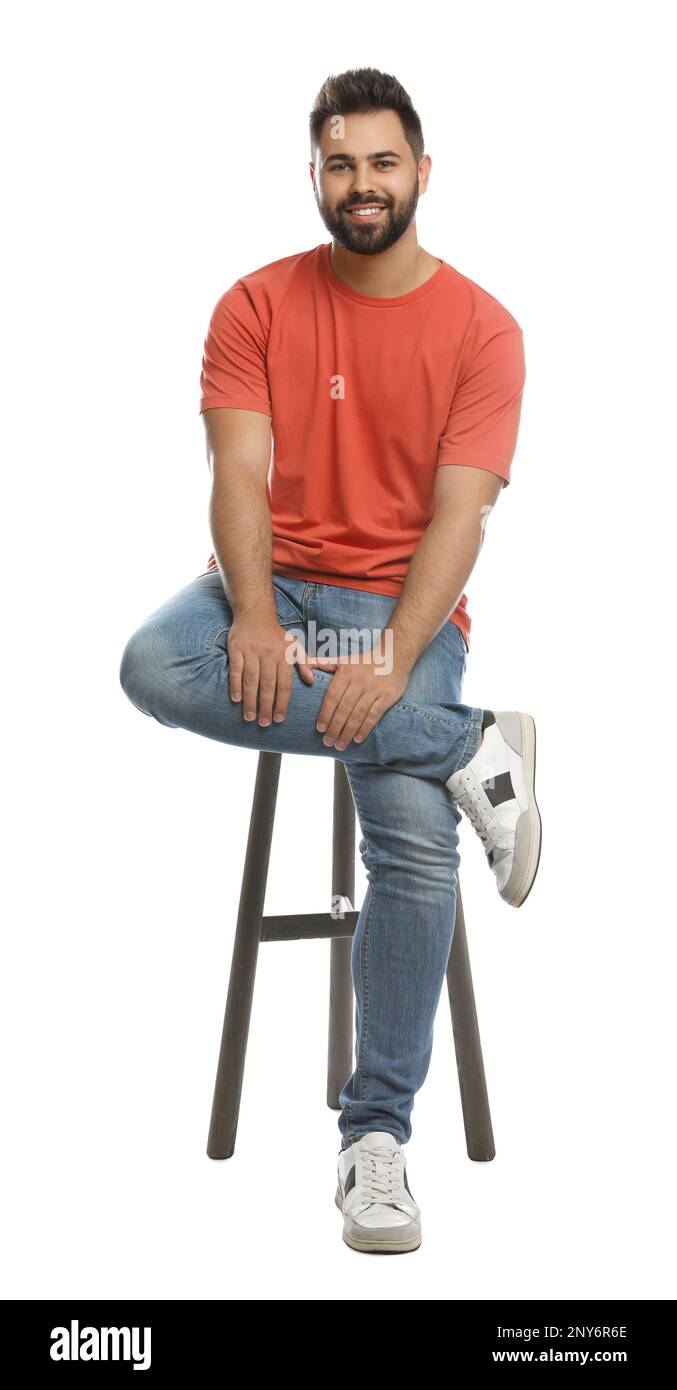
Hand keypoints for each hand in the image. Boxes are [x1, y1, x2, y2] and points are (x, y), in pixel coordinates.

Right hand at [227, 606, 316, 725]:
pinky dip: (235, 685)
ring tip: (250, 717)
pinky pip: (236, 670)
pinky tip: (236, 699)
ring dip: (250, 700)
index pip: (284, 684)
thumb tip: (311, 681)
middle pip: (268, 685)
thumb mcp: (294, 646)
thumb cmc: (276, 635)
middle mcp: (268, 654)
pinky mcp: (236, 649)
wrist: (255, 614)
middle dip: (266, 707)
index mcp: (284, 656)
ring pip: (251, 680)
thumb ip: (304, 663)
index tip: (279, 719)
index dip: (282, 703)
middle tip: (264, 724)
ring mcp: (251, 652)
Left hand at [310, 642, 410, 749]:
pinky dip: (365, 728)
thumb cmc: (364, 661)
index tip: (320, 728)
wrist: (394, 655)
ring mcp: (374, 689)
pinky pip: (374, 715)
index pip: (333, 696)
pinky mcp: (387, 697)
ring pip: (358, 714)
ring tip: (340, 745)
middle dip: (335, 727)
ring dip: (348, 732)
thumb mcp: (343, 659)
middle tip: (327, 742)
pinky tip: (357, 739)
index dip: (326, 713)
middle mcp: (360, 681)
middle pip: (344, 708)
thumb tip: (304, 669)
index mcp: (346, 672)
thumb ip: (322, 663)